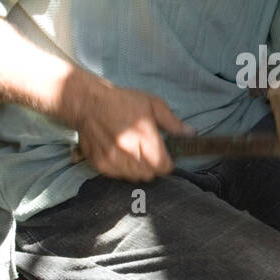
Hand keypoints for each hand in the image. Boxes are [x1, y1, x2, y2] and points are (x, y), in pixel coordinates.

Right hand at [72, 84, 193, 181]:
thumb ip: (173, 122)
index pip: (163, 166)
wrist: (88, 103)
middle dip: (154, 166)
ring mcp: (113, 159)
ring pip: (135, 178)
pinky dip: (124, 170)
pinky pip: (119, 177)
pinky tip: (123, 157)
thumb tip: (191, 134)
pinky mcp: (101, 164)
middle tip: (151, 154)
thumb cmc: (122, 101)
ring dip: (140, 170)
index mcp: (144, 135)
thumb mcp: (152, 104)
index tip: (166, 157)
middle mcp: (128, 150)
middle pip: (150, 174)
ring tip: (136, 155)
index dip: (168, 163)